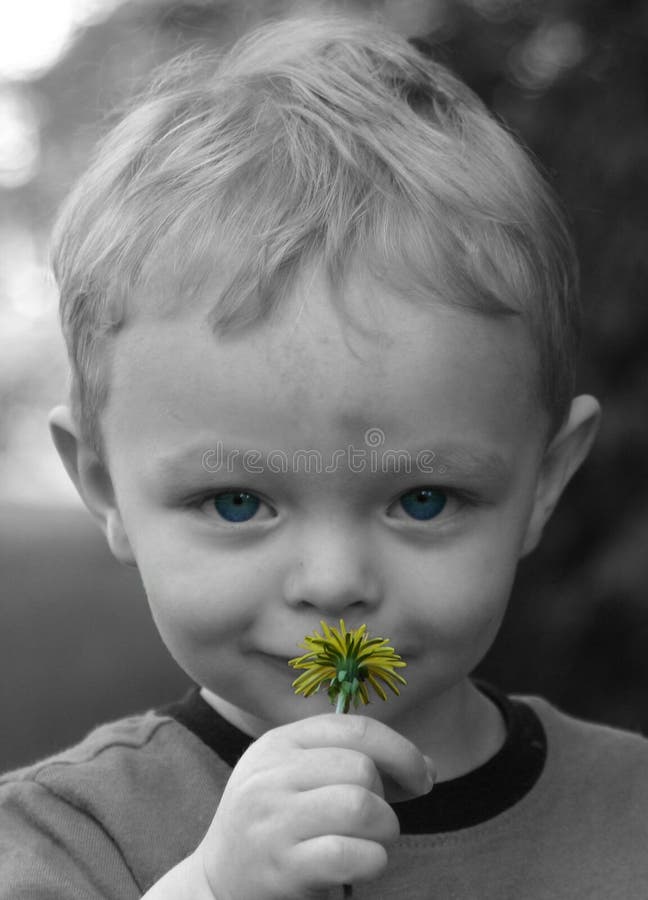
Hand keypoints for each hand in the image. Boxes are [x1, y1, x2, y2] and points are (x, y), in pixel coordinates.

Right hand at [193, 713, 434, 899]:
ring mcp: (272, 820)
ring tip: (372, 843)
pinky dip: (372, 860)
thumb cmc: (274, 826)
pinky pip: (348, 854)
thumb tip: (426, 768)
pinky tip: (362, 866)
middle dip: (386, 797)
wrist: (216, 884)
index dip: (401, 750)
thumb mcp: (295, 778)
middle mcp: (271, 775)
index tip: (422, 777)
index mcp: (279, 743)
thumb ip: (350, 762)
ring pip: (360, 806)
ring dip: (384, 829)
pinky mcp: (280, 868)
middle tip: (379, 822)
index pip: (354, 727)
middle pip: (361, 767)